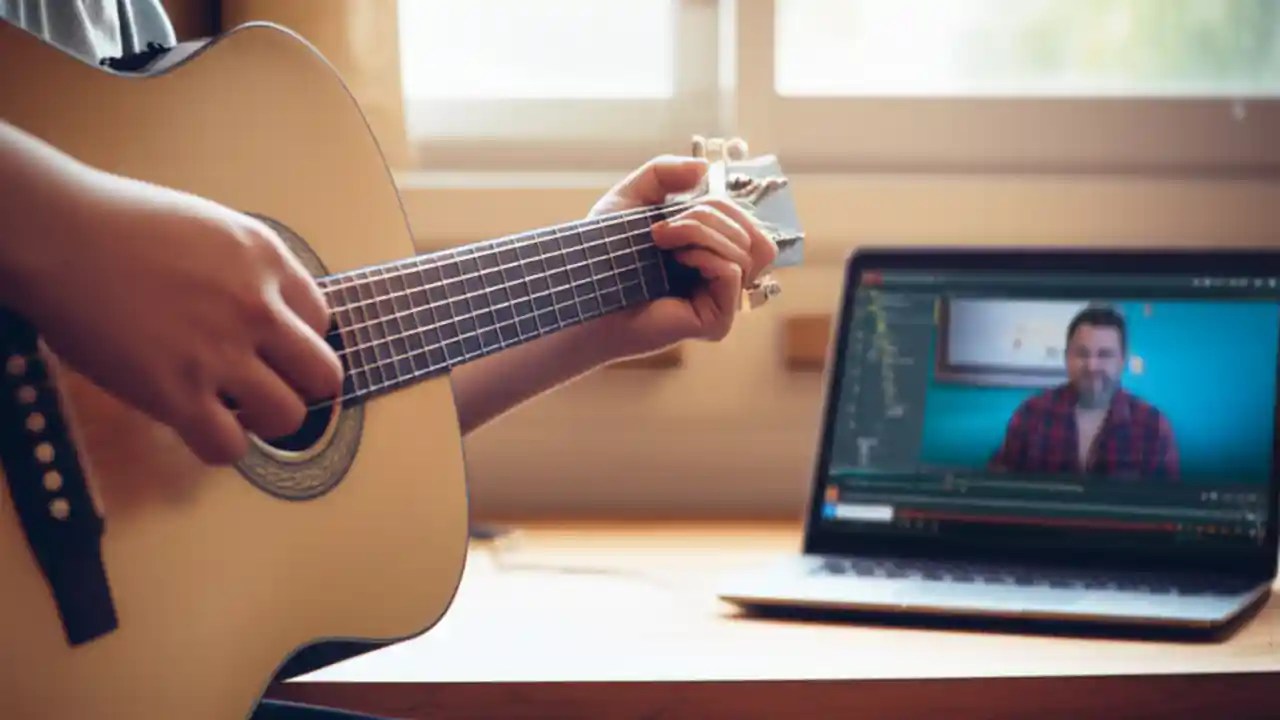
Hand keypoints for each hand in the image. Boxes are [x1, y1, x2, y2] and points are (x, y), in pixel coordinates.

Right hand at [5, 170, 342, 464]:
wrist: (59, 235)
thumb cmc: (121, 223)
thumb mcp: (212, 227)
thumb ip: (248, 269)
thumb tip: (269, 306)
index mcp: (268, 261)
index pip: (322, 320)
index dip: (296, 339)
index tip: (270, 346)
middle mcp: (257, 308)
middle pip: (323, 375)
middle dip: (298, 386)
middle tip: (263, 384)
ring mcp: (219, 353)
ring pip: (288, 417)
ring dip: (264, 420)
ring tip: (231, 407)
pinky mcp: (176, 393)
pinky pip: (228, 447)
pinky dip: (219, 446)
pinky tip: (196, 425)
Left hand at [585, 155, 777, 359]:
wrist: (583, 293)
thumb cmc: (603, 254)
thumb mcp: (633, 198)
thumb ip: (665, 173)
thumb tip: (705, 168)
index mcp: (713, 256)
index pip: (749, 227)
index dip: (722, 206)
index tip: (675, 209)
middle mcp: (723, 283)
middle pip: (753, 235)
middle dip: (709, 214)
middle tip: (661, 226)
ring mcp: (722, 305)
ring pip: (746, 250)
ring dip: (702, 231)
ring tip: (660, 239)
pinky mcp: (716, 323)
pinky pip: (732, 271)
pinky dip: (704, 255)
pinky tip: (674, 260)